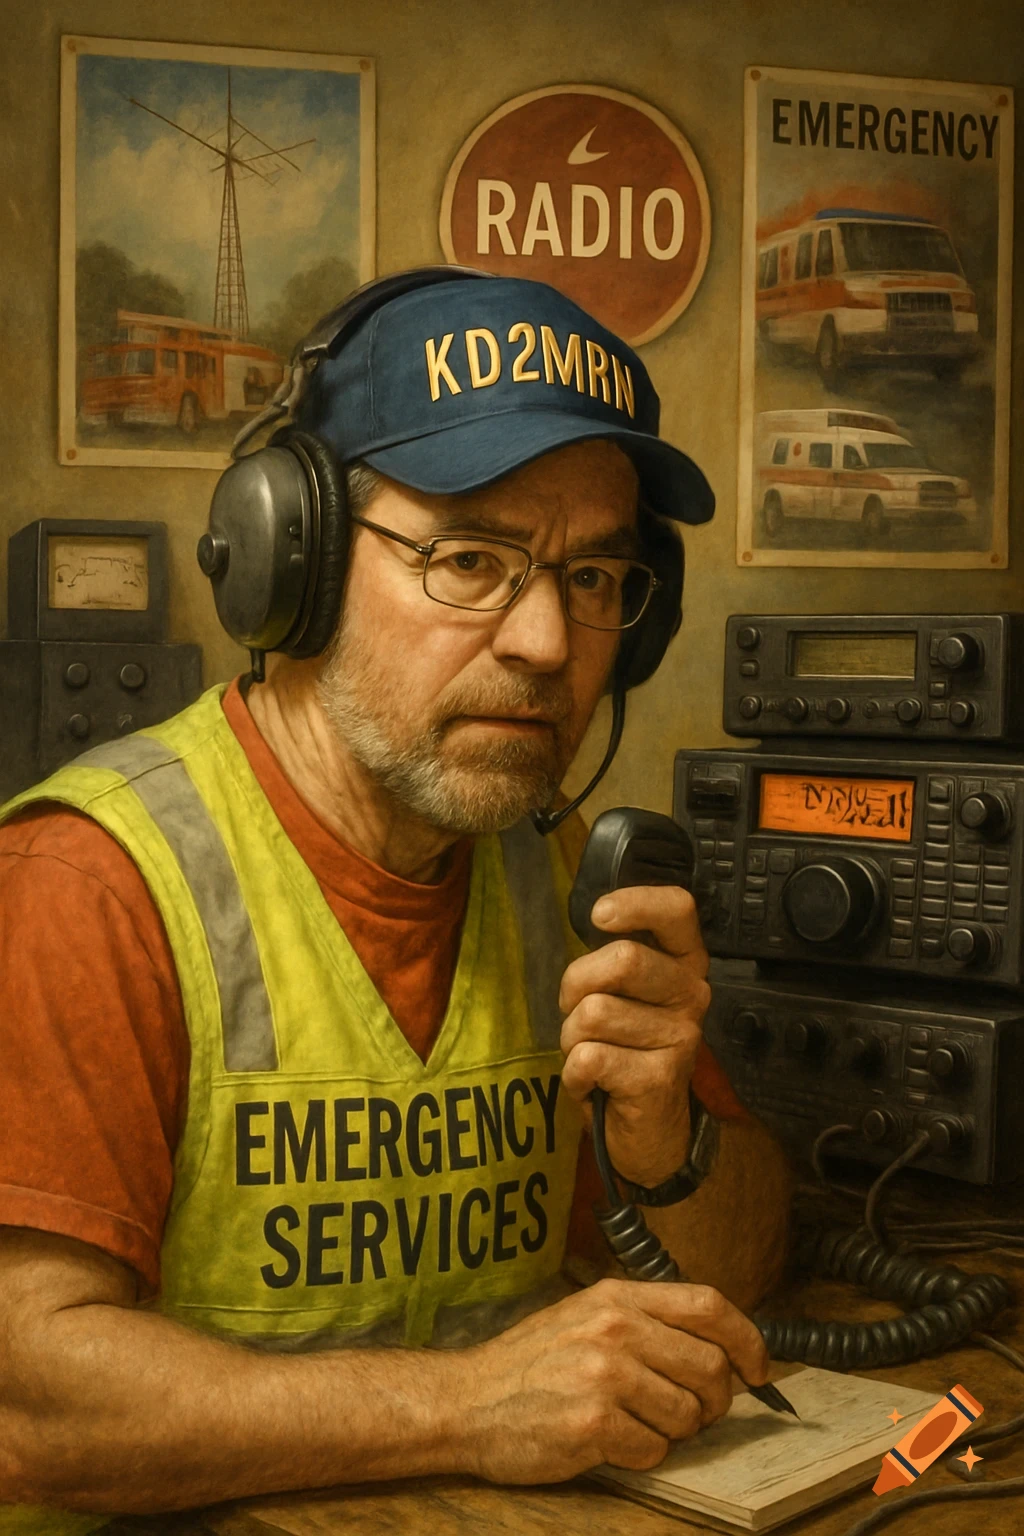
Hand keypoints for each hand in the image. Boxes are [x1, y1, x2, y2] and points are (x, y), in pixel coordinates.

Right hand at [456, 1276, 769, 1483]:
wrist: (467, 1400)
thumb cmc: (530, 1363)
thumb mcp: (585, 1316)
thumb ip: (644, 1321)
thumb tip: (718, 1347)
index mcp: (616, 1297)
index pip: (708, 1305)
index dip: (746, 1338)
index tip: (758, 1368)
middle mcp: (614, 1328)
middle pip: (710, 1367)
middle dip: (713, 1401)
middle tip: (692, 1413)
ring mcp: (603, 1374)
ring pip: (688, 1415)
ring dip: (673, 1432)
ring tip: (636, 1424)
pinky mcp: (592, 1422)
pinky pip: (654, 1450)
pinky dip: (641, 1455)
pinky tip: (608, 1442)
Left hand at [558, 884, 710, 1185]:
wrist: (650, 1130)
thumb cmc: (626, 1050)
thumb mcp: (623, 995)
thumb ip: (614, 957)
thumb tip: (596, 918)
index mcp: (684, 964)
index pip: (677, 909)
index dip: (635, 903)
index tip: (600, 917)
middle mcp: (692, 994)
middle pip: (623, 958)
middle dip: (577, 985)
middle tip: (579, 1013)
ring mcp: (680, 1037)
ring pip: (593, 1012)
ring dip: (573, 1037)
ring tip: (594, 1055)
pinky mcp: (659, 1078)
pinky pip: (587, 1057)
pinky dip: (573, 1073)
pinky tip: (593, 1083)